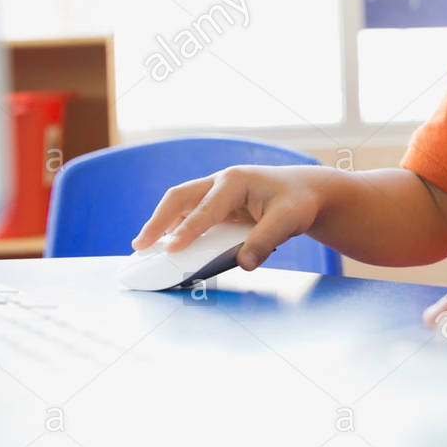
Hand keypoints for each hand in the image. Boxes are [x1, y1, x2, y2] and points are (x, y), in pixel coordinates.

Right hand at [131, 165, 325, 270]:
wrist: (305, 192)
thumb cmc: (297, 202)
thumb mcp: (288, 221)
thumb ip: (264, 242)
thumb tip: (244, 265)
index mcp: (234, 182)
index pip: (205, 209)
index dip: (187, 230)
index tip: (170, 248)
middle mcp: (219, 183)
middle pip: (179, 198)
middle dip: (158, 221)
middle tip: (140, 246)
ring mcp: (216, 193)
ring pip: (181, 206)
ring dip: (162, 225)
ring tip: (146, 249)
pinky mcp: (217, 206)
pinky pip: (190, 216)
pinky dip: (177, 229)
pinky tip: (170, 247)